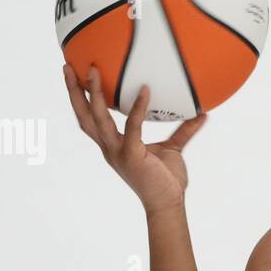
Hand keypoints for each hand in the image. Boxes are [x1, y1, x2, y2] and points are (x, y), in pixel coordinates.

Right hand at [62, 63, 207, 214]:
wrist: (168, 204)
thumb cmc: (167, 180)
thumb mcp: (173, 148)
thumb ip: (184, 130)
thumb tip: (202, 114)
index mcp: (114, 145)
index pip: (90, 118)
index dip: (80, 99)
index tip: (75, 76)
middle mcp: (110, 147)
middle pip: (84, 116)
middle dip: (74, 92)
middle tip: (68, 66)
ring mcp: (117, 152)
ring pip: (98, 118)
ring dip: (95, 94)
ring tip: (93, 70)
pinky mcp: (131, 156)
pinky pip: (133, 127)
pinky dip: (138, 108)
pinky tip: (145, 90)